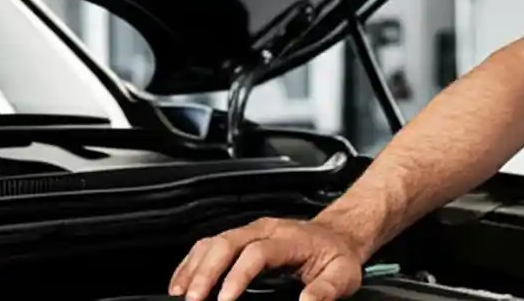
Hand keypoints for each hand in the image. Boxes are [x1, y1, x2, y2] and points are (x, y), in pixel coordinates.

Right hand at [168, 216, 366, 300]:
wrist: (338, 235)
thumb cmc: (337, 256)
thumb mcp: (342, 275)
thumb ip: (326, 290)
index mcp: (290, 238)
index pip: (257, 252)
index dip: (237, 275)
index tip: (224, 300)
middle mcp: (266, 230)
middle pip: (227, 242)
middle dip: (206, 271)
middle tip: (193, 299)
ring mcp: (251, 231)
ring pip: (214, 241)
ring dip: (194, 267)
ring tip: (181, 294)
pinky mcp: (241, 237)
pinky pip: (210, 244)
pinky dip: (191, 262)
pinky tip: (180, 283)